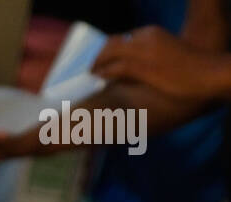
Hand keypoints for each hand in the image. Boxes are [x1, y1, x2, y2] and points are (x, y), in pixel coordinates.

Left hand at [92, 25, 230, 101]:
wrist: (204, 73)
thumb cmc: (189, 69)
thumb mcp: (166, 57)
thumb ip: (149, 58)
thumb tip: (132, 72)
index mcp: (151, 32)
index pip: (124, 38)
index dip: (110, 50)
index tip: (103, 60)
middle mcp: (144, 37)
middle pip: (112, 42)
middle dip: (99, 54)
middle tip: (90, 66)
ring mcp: (142, 51)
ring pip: (110, 53)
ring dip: (97, 63)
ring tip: (90, 72)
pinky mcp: (142, 66)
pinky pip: (116, 67)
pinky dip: (104, 72)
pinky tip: (97, 78)